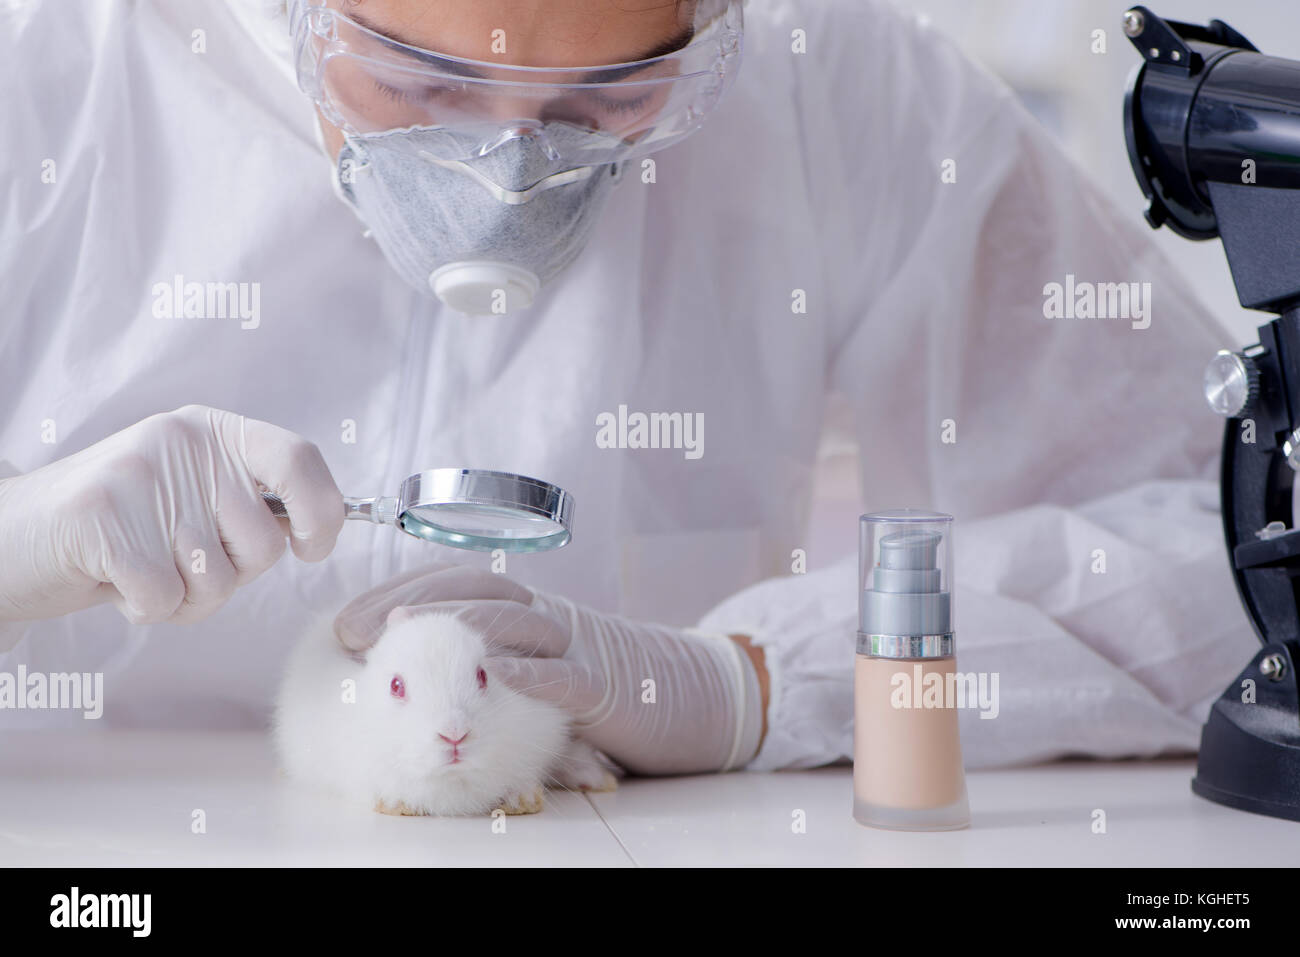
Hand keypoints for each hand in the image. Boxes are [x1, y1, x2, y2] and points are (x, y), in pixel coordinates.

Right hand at [0, 405, 342, 623]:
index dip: (323, 512)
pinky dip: (145, 609)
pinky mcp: (101, 518)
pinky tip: (112, 580)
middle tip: (177, 561)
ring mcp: (139, 475)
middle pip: (263, 543)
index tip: (311, 548)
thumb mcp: (190, 495)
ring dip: (186, 598)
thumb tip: (321, 524)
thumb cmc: (119, 530)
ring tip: (141, 568)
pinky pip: (166, 599)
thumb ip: (249, 502)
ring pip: (216, 579)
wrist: (11, 539)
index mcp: (212, 430)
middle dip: (231, 576)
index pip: (298, 458)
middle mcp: (181, 440)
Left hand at [334, 564, 763, 774]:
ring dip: (456, 626)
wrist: (687, 696)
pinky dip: (527, 672)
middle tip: (355, 630)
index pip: (456, 585)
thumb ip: (486, 660)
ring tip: (404, 637)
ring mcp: (578, 645)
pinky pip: (564, 676)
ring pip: (517, 623)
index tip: (345, 620)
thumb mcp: (534, 664)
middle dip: (410, 603)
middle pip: (477, 591)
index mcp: (526, 609)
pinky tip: (490, 675)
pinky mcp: (606, 684)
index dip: (398, 594)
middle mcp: (547, 616)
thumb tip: (407, 670)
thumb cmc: (595, 687)